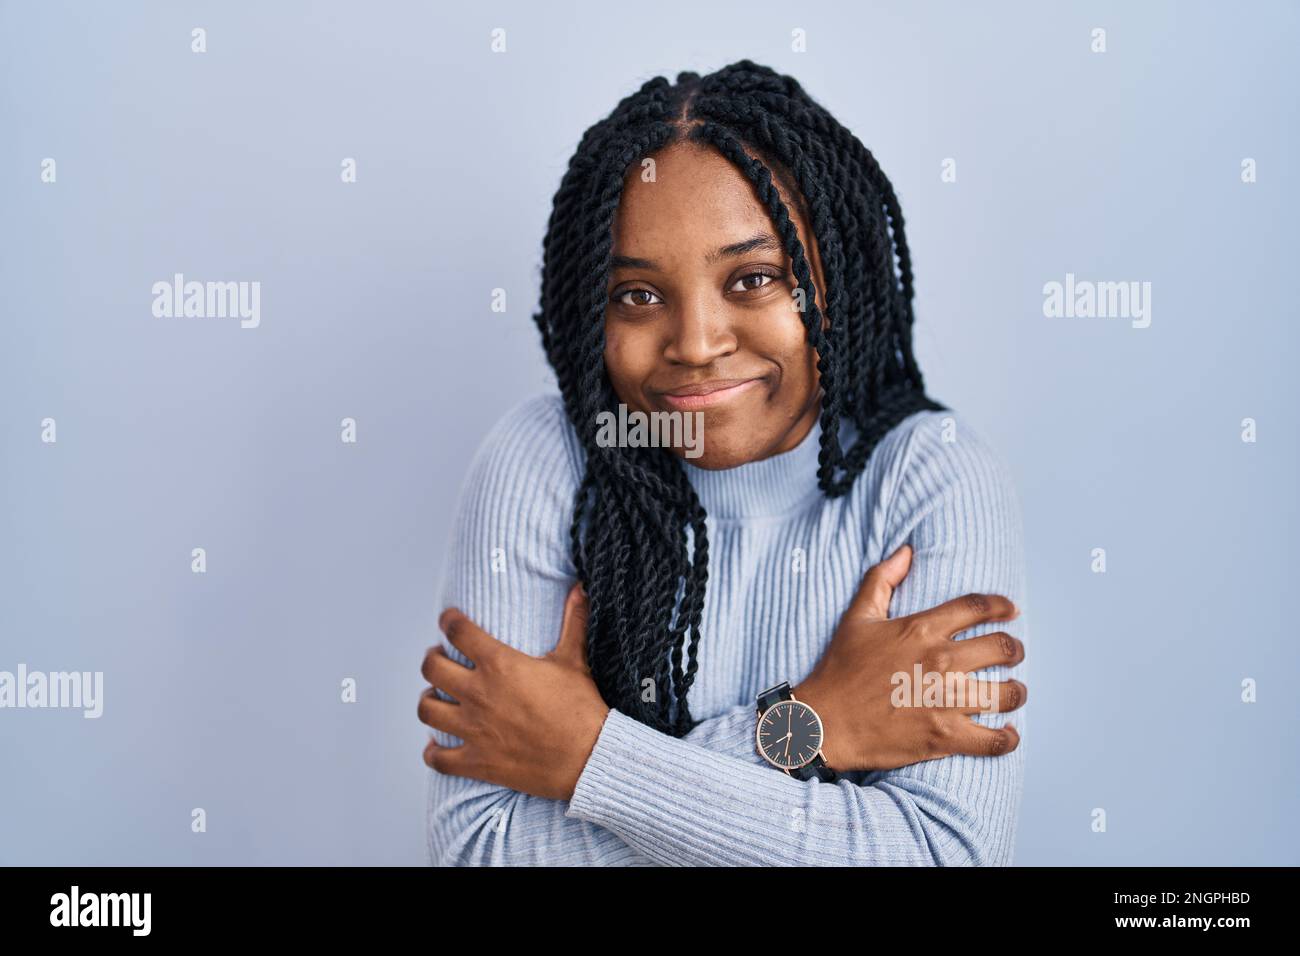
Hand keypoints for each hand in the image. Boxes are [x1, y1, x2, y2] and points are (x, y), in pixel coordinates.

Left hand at [418, 584, 609, 800]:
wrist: (588, 757)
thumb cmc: (581, 708)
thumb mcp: (574, 660)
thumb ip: (573, 621)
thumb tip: (581, 588)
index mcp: (500, 664)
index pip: (458, 632)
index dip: (449, 621)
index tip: (449, 620)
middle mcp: (479, 693)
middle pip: (432, 668)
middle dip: (432, 659)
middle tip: (440, 658)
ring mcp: (474, 729)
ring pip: (427, 710)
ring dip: (428, 701)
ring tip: (435, 697)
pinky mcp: (476, 761)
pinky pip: (437, 759)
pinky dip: (433, 752)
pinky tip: (438, 746)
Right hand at [794, 544, 1025, 772]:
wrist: (825, 722)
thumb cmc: (840, 669)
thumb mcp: (857, 618)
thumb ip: (882, 580)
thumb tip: (905, 551)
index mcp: (922, 628)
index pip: (978, 607)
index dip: (1002, 606)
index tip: (1011, 611)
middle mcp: (940, 661)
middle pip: (1003, 648)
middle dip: (1015, 649)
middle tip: (1013, 654)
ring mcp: (945, 700)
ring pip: (1006, 693)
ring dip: (1016, 691)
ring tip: (1012, 692)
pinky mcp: (944, 736)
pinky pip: (994, 740)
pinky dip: (1007, 739)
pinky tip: (1007, 733)